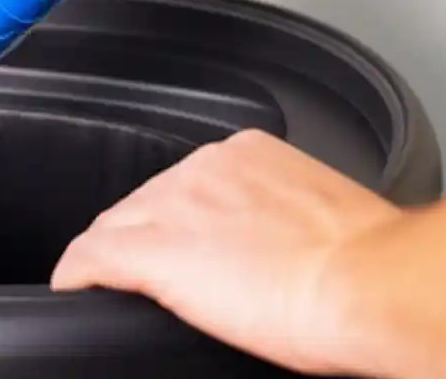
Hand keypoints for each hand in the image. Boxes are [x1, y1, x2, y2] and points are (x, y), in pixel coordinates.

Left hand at [52, 130, 403, 374]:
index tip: (191, 249)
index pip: (188, 185)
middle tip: (161, 281)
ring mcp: (174, 207)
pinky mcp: (151, 252)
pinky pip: (90, 258)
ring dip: (113, 257)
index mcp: (249, 156)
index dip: (180, 221)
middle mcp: (204, 169)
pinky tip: (74, 290)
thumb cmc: (371, 268)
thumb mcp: (326, 221)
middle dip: (146, 237)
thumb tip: (288, 250)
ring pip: (115, 227)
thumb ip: (288, 221)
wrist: (371, 286)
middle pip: (146, 202)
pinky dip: (78, 276)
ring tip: (113, 289)